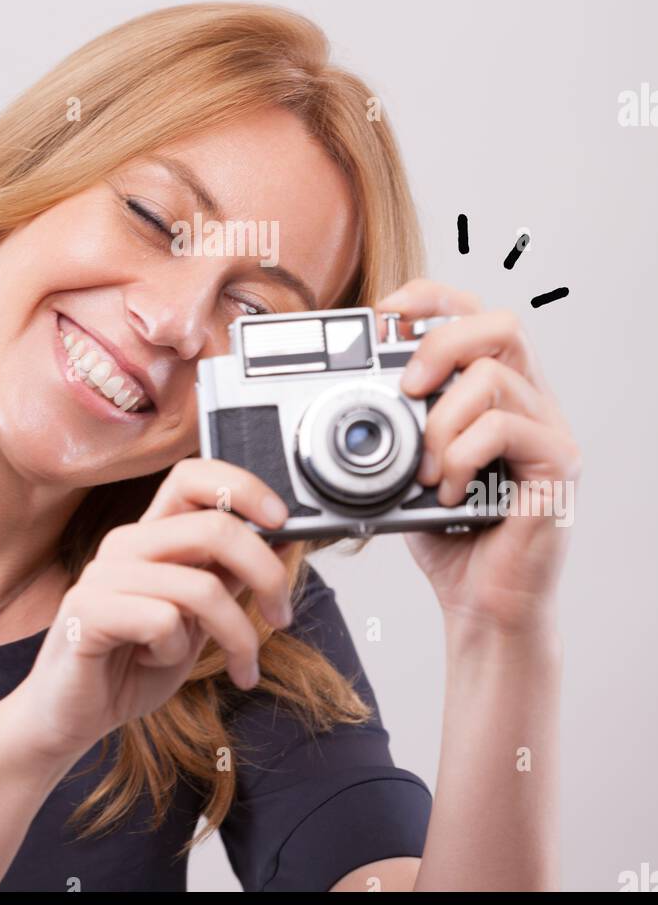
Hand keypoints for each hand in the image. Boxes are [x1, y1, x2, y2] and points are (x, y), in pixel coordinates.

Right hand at [3, 459, 292, 766]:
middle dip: (266, 574)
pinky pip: (161, 621)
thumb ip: (228, 578)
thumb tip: (282, 541)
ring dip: (234, 635)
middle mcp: (125, 544)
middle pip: (214, 527)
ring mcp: (103, 575)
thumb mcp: (199, 620)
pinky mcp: (86, 611)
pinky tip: (153, 662)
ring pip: (200, 586)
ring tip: (236, 666)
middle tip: (283, 617)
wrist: (72, 718)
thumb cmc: (133, 665)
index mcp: (152, 535)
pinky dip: (173, 652)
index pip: (193, 476)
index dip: (243, 486)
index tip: (283, 521)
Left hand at [375, 278, 581, 636]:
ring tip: (425, 468)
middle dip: (442, 343)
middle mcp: (532, 400)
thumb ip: (395, 425)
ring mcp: (550, 430)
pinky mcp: (559, 465)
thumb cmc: (448, 535)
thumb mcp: (408, 466)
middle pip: (501, 323)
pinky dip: (460, 455)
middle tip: (407, 388)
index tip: (385, 313)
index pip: (475, 313)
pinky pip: (504, 428)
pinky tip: (447, 492)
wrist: (482, 606)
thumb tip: (345, 394)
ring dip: (442, 420)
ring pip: (495, 376)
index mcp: (498, 390)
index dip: (432, 298)